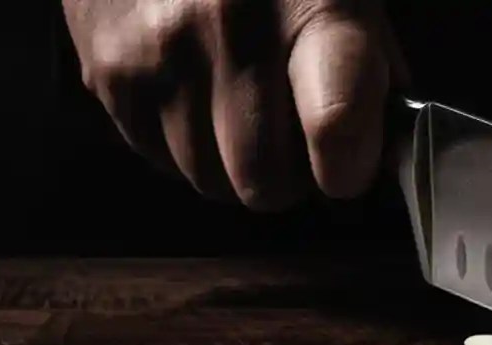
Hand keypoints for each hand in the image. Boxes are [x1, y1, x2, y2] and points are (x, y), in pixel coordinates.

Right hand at [61, 0, 406, 209]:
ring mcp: (160, 51)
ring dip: (236, 170)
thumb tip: (381, 150)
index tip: (349, 166)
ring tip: (243, 115)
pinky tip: (199, 100)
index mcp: (313, 4)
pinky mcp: (109, 72)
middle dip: (289, 179)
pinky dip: (189, 150)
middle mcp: (231, 28)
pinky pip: (163, 163)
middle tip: (294, 144)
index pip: (336, 124)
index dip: (349, 168)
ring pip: (212, 181)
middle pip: (266, 179)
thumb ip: (373, 71)